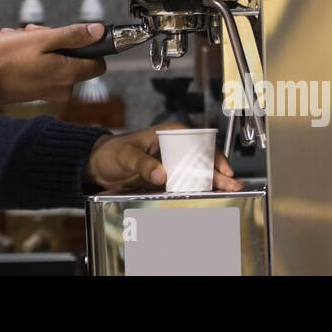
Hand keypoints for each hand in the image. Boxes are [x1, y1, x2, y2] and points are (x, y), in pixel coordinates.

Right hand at [0, 23, 106, 104]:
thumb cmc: (4, 59)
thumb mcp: (40, 39)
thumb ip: (72, 36)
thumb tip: (98, 32)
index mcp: (68, 75)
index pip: (98, 62)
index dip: (89, 45)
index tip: (74, 34)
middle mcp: (62, 87)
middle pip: (74, 58)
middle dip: (56, 41)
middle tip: (35, 32)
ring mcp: (49, 91)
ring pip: (56, 61)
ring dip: (41, 45)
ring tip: (21, 38)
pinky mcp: (36, 91)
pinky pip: (43, 68)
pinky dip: (33, 56)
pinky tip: (16, 48)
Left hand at [84, 122, 242, 192]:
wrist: (99, 167)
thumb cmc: (112, 152)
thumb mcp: (126, 155)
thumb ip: (141, 163)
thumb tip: (160, 173)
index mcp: (169, 134)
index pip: (198, 141)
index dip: (213, 154)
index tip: (221, 169)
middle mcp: (175, 147)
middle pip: (203, 159)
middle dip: (219, 172)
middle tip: (232, 184)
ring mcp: (173, 164)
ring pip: (198, 173)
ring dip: (213, 183)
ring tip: (229, 192)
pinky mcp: (169, 179)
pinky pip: (187, 184)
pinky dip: (199, 190)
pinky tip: (211, 197)